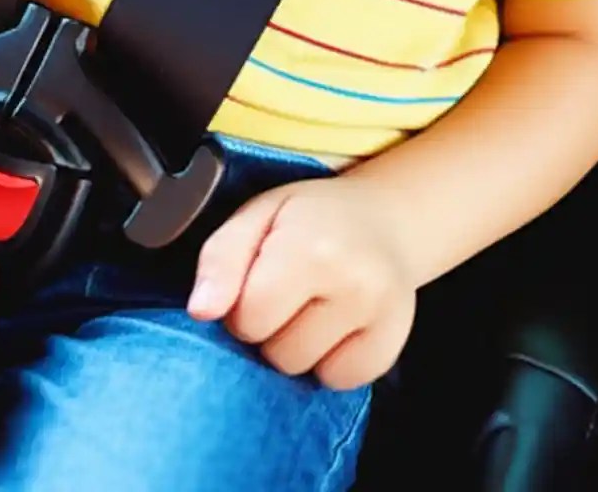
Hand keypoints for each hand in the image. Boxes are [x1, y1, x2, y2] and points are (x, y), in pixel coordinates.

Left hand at [187, 177, 416, 389]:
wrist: (385, 218)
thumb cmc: (308, 218)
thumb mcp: (253, 217)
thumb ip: (220, 259)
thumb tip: (201, 311)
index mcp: (310, 248)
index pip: (249, 319)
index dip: (240, 306)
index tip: (254, 283)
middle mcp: (355, 284)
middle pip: (277, 352)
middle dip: (269, 328)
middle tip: (286, 293)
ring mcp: (382, 317)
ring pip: (307, 370)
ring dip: (297, 347)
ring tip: (310, 307)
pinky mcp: (395, 342)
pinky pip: (342, 380)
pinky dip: (330, 362)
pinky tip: (334, 328)